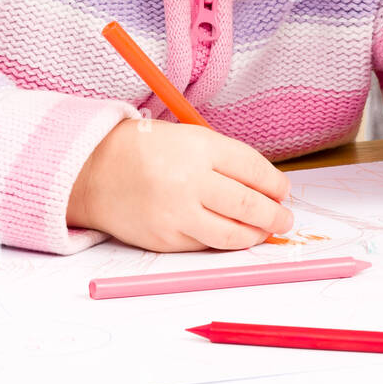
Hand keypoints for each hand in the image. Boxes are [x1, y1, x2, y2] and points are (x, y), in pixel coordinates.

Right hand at [67, 117, 294, 251]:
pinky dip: (223, 242)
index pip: (253, 170)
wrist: (96, 171)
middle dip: (274, 215)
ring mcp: (176, 213)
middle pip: (247, 205)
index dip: (275, 184)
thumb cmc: (149, 150)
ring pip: (231, 234)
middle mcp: (189, 181)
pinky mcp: (165, 239)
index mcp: (200, 148)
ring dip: (255, 235)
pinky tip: (232, 235)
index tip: (284, 191)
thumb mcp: (190, 139)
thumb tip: (268, 189)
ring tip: (264, 231)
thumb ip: (226, 161)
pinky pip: (205, 244)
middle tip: (285, 219)